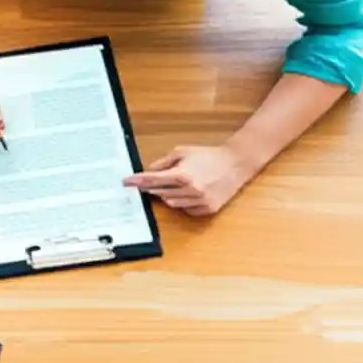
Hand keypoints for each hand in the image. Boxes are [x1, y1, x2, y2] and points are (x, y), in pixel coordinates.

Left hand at [123, 144, 259, 215]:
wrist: (235, 164)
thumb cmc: (208, 156)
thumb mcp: (183, 152)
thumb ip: (163, 163)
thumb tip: (148, 171)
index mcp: (182, 175)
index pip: (152, 180)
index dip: (137, 181)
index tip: (126, 182)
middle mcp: (190, 190)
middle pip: (159, 193)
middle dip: (151, 188)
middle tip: (145, 184)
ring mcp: (199, 202)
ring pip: (171, 203)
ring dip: (167, 195)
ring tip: (174, 184)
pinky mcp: (207, 209)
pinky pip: (186, 210)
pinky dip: (182, 203)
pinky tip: (187, 193)